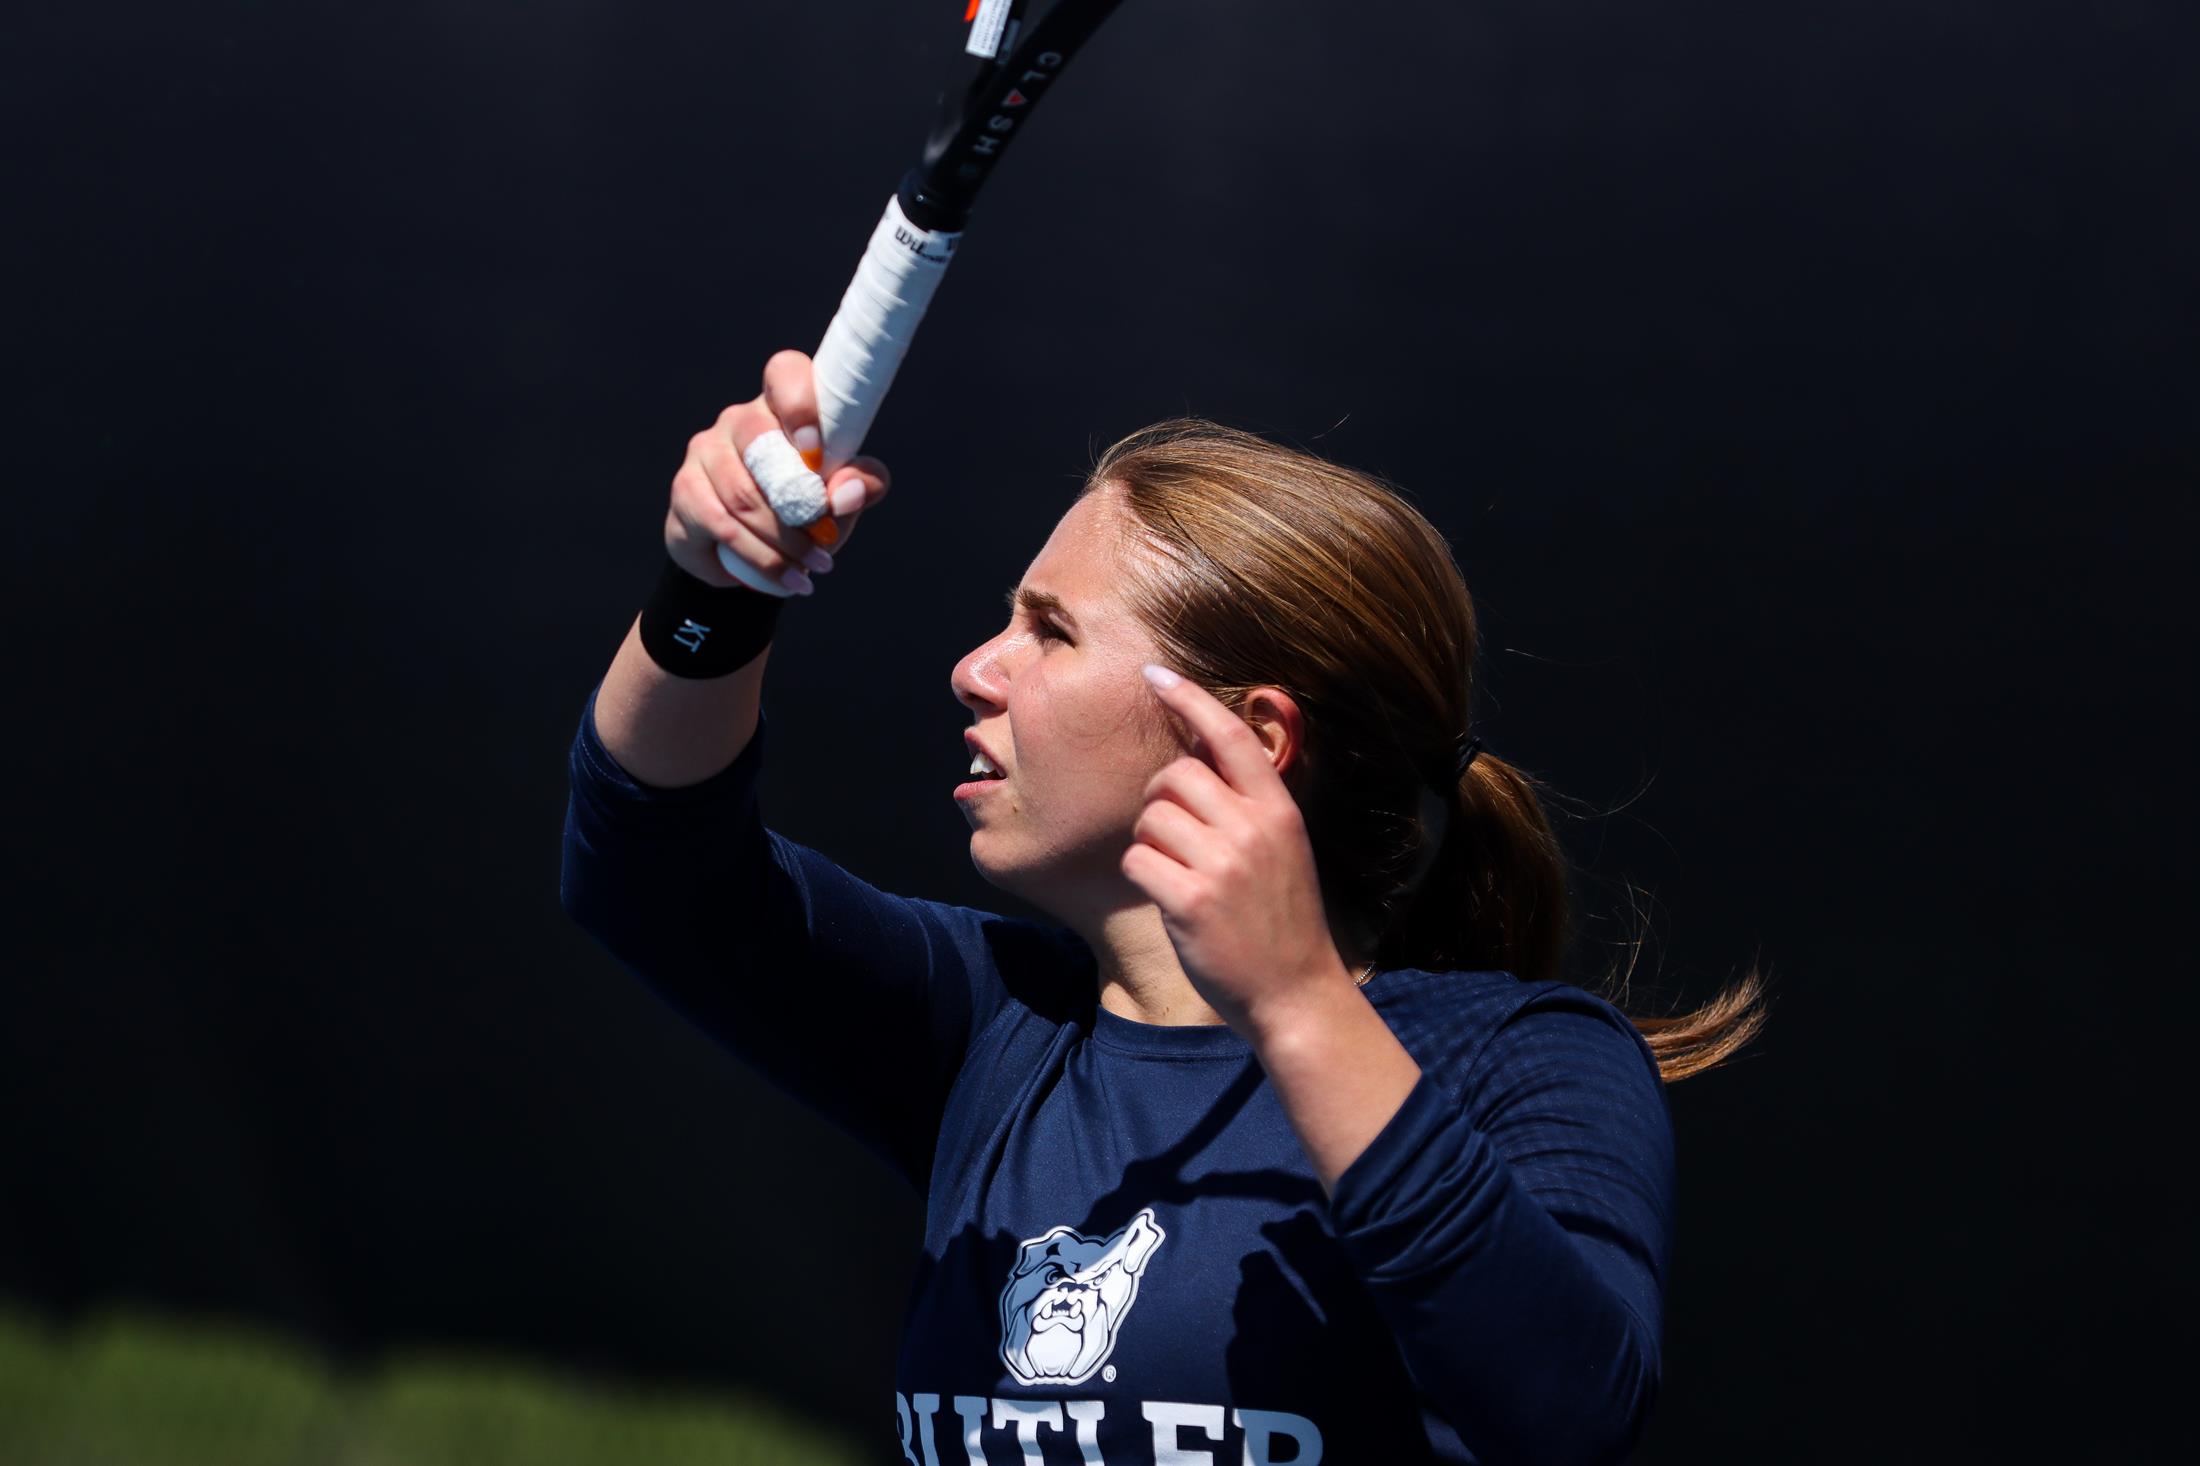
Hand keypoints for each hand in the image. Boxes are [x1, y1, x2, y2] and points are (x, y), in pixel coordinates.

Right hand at [666, 350, 891, 593]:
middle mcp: (739, 420)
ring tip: (815, 567)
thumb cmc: (801, 512)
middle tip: (827, 538)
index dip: (799, 401)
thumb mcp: (842, 499)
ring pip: (745, 494)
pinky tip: (787, 579)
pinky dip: (762, 559)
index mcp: (781, 407)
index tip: (816, 447)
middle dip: (799, 500)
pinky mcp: (686, 489)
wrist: (746, 559)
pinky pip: (725, 525)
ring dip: (785, 540)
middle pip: (760, 440)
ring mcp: (706, 451)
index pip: (785, 373)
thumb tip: (845, 492)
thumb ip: (862, 484)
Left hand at [1121, 664, 1352, 1036]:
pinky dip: (1143, 875)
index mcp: (1278, 811)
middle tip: (1175, 836)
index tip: (1156, 675)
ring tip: (1177, 872)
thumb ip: (1246, 805)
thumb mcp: (1283, 848)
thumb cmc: (1281, 919)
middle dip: (1160, 800)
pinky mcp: (1190, 901)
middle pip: (1174, 775)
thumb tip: (1196, 761)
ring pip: (1150, 817)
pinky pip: (1138, 860)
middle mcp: (1252, 829)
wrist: (1295, 992)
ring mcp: (1222, 865)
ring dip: (1150, 842)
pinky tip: (1168, 899)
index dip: (1190, 699)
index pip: (1230, 736)